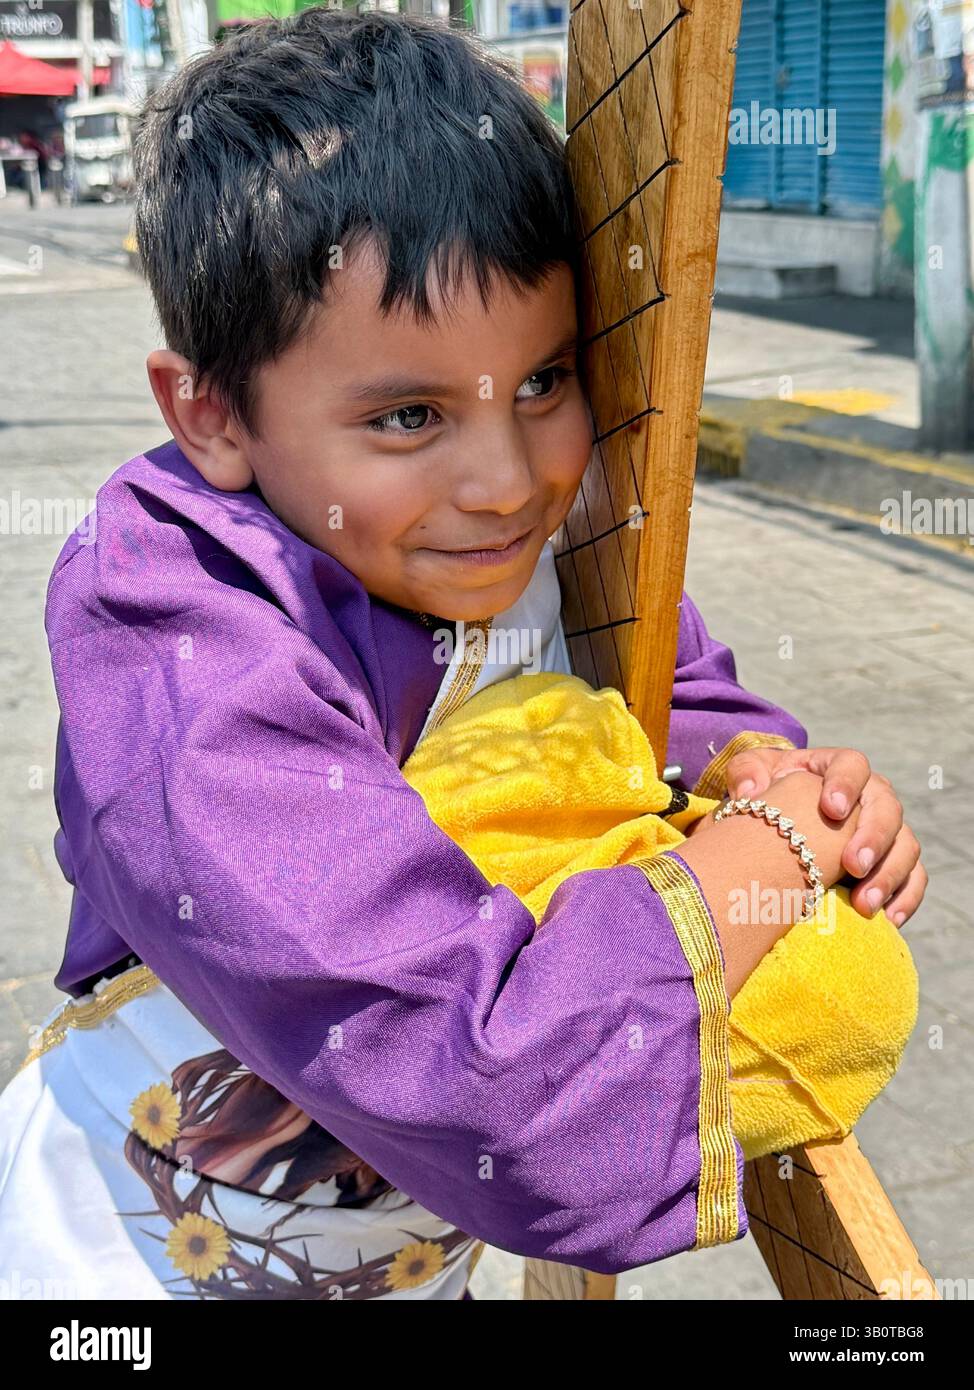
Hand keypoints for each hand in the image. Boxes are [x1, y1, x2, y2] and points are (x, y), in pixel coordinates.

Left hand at [724, 746, 926, 926]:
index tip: (831, 809)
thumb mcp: (749, 776)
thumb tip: (751, 791)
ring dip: (889, 875)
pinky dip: (905, 898)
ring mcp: (885, 831)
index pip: (852, 765)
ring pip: (905, 846)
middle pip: (887, 808)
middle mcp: (870, 795)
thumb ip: (745, 772)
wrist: (778, 829)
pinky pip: (914, 879)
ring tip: (865, 905)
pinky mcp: (892, 863)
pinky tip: (889, 920)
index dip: (846, 784)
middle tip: (852, 864)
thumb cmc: (765, 797)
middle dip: (873, 837)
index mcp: (836, 768)